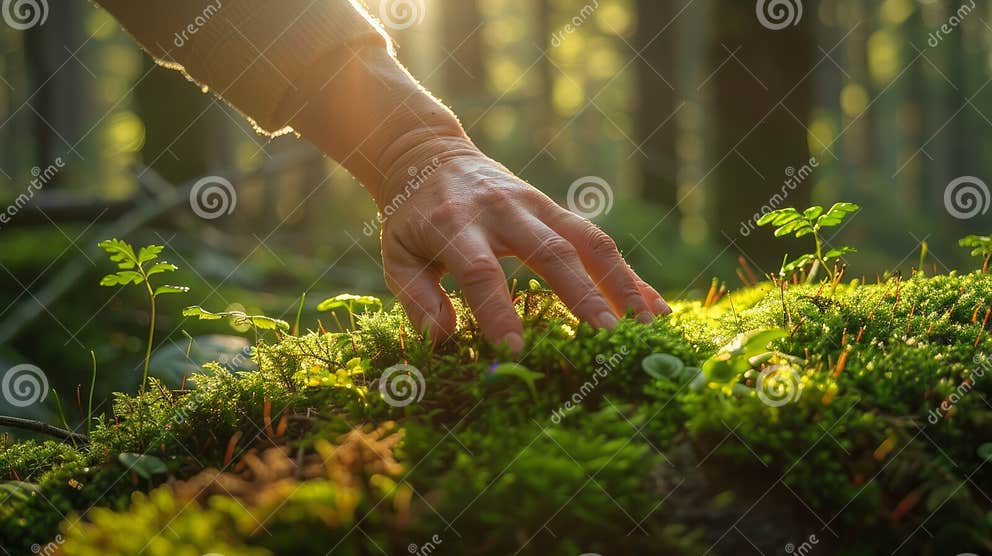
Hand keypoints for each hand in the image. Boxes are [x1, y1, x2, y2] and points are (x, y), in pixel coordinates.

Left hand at [374, 136, 670, 351]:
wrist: (428, 156)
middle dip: (582, 295)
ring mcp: (535, 206)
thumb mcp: (397, 255)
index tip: (516, 350)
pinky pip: (599, 240)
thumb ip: (415, 298)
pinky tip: (655, 306)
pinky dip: (629, 274)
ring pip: (588, 241)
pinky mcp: (555, 208)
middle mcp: (502, 211)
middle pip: (550, 251)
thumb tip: (442, 339)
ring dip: (622, 282)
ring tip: (647, 325)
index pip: (480, 271)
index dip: (498, 310)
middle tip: (607, 337)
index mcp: (454, 225)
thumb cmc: (411, 219)